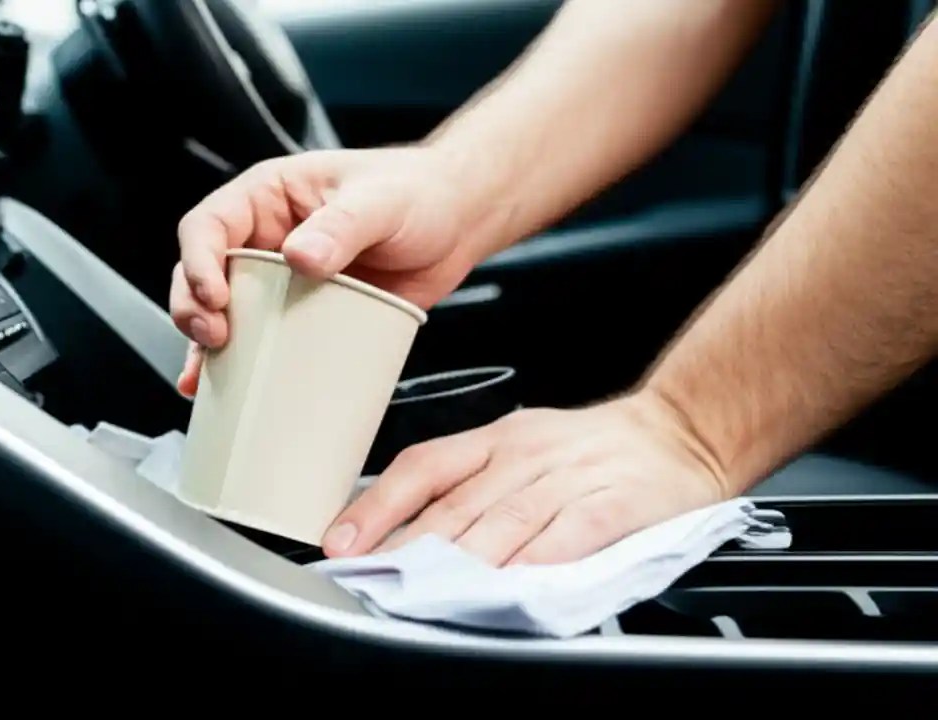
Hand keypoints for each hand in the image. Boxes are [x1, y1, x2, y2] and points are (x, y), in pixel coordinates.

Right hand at [170, 146, 490, 396]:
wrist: (458, 223)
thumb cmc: (419, 193)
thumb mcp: (381, 202)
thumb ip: (343, 225)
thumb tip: (301, 257)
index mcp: (270, 197)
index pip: (210, 223)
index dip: (199, 259)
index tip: (215, 294)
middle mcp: (264, 238)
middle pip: (201, 272)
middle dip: (194, 307)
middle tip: (214, 335)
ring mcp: (278, 280)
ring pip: (220, 312)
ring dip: (205, 344)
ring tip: (207, 372)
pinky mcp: (299, 315)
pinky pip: (258, 341)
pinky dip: (236, 367)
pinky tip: (219, 388)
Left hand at [321, 392, 730, 565]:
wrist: (683, 429)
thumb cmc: (592, 450)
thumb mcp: (522, 449)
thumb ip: (471, 489)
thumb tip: (403, 534)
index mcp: (496, 440)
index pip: (422, 467)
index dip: (376, 506)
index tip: (341, 543)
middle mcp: (525, 455)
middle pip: (454, 505)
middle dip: (407, 549)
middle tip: (370, 582)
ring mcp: (570, 479)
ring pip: (502, 523)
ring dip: (458, 563)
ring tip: (421, 593)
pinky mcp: (617, 504)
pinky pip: (569, 536)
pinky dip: (537, 562)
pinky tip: (511, 585)